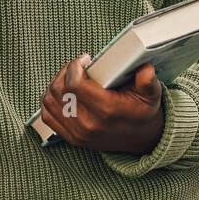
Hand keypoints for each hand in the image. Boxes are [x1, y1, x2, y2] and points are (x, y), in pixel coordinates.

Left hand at [40, 54, 164, 153]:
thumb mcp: (151, 95)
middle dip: (65, 72)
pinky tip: (61, 92)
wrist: (142, 140)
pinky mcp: (72, 138)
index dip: (75, 67)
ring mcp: (78, 133)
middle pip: (60, 90)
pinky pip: (47, 116)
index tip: (85, 60)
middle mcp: (89, 124)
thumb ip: (148, 81)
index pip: (75, 84)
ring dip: (56, 84)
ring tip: (69, 76)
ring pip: (50, 101)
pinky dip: (49, 101)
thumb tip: (146, 70)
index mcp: (106, 110)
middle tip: (77, 66)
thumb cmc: (143, 112)